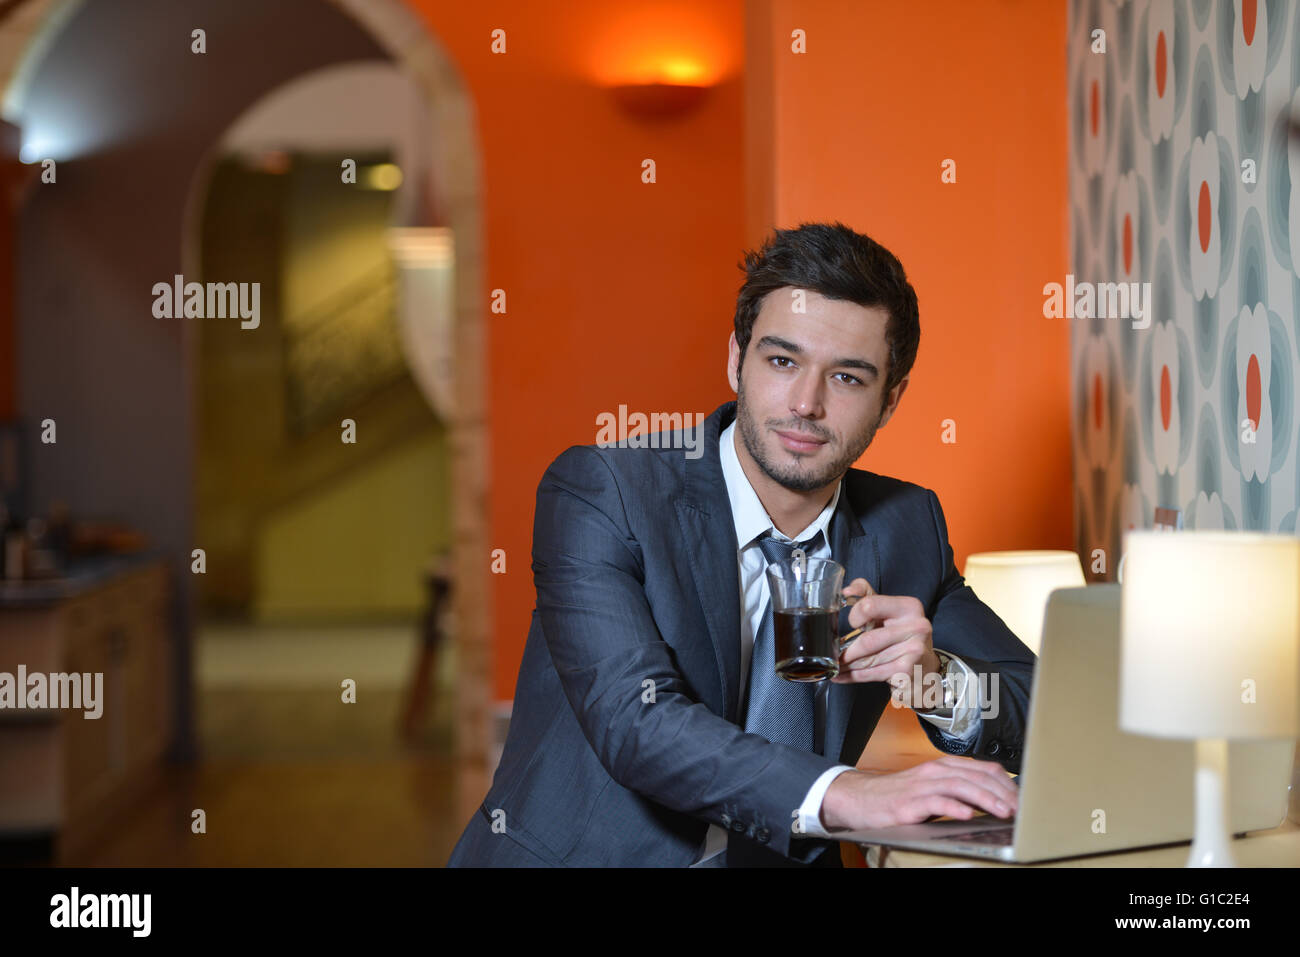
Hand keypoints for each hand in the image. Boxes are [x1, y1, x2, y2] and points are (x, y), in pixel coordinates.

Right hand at [820, 758, 1018, 830]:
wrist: (858, 799)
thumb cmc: (897, 797)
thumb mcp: (931, 789)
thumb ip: (958, 791)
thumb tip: (994, 802)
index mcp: (943, 767)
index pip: (983, 769)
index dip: (1007, 784)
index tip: (1023, 801)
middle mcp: (934, 772)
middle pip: (976, 777)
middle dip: (1002, 793)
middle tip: (1021, 810)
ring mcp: (920, 786)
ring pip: (960, 786)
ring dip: (985, 799)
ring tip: (1003, 812)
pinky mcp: (907, 803)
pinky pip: (934, 801)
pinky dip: (953, 806)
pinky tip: (967, 815)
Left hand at [832, 580, 940, 705]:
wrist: (924, 667)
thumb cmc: (900, 636)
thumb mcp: (887, 610)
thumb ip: (866, 594)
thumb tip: (847, 591)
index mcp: (909, 607)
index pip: (870, 605)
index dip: (855, 615)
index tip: (851, 624)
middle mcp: (916, 627)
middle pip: (868, 640)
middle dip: (846, 650)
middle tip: (833, 653)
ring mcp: (914, 650)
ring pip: (868, 659)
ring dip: (847, 665)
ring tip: (835, 666)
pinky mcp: (908, 671)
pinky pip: (874, 673)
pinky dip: (855, 676)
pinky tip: (844, 676)